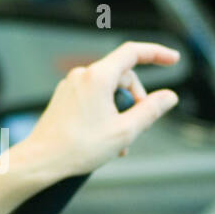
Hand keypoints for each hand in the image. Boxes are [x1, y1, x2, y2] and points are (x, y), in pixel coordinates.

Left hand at [21, 41, 179, 179]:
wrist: (40, 161)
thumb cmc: (78, 148)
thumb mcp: (125, 131)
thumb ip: (150, 111)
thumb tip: (169, 97)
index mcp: (97, 77)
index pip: (133, 52)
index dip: (157, 54)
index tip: (173, 60)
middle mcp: (82, 75)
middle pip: (122, 76)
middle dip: (136, 99)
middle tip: (138, 127)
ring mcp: (71, 86)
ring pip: (108, 90)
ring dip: (120, 111)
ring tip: (120, 141)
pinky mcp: (64, 98)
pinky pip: (93, 97)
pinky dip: (105, 112)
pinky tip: (105, 138)